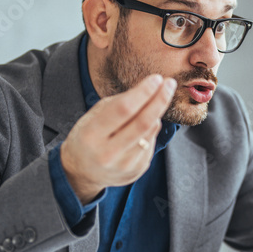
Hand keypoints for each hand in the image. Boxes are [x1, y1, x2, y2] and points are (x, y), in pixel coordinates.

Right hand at [60, 74, 176, 202]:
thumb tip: (150, 91)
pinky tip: (144, 124)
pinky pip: (151, 141)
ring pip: (150, 131)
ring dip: (157, 112)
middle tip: (170, 83)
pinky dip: (151, 128)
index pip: (123, 109)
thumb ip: (118, 104)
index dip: (143, 92)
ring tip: (156, 100)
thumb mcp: (92, 117)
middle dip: (160, 100)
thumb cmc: (88, 137)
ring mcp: (125, 165)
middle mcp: (108, 153)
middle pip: (143, 122)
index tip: (157, 78)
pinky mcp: (137, 170)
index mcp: (91, 135)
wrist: (82, 173)